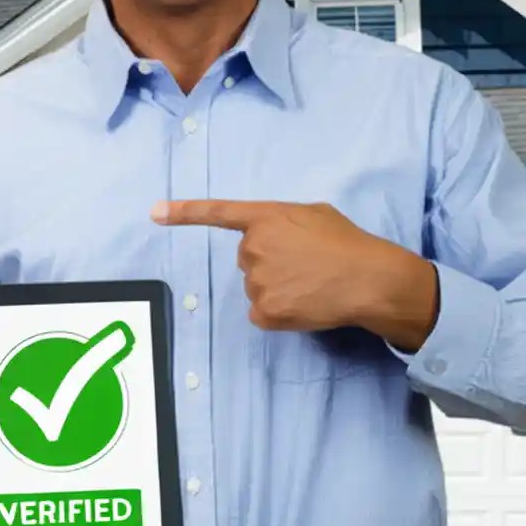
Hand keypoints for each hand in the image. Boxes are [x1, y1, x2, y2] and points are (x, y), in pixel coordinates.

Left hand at [152, 199, 438, 349]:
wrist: (371, 280)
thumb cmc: (348, 244)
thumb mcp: (314, 215)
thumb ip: (284, 221)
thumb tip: (277, 237)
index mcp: (265, 218)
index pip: (217, 213)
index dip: (184, 213)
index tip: (154, 212)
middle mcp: (253, 247)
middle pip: (248, 258)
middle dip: (271, 261)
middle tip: (306, 264)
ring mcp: (257, 280)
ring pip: (256, 286)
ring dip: (277, 287)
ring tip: (311, 283)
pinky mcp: (265, 311)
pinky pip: (261, 312)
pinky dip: (279, 312)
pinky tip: (304, 304)